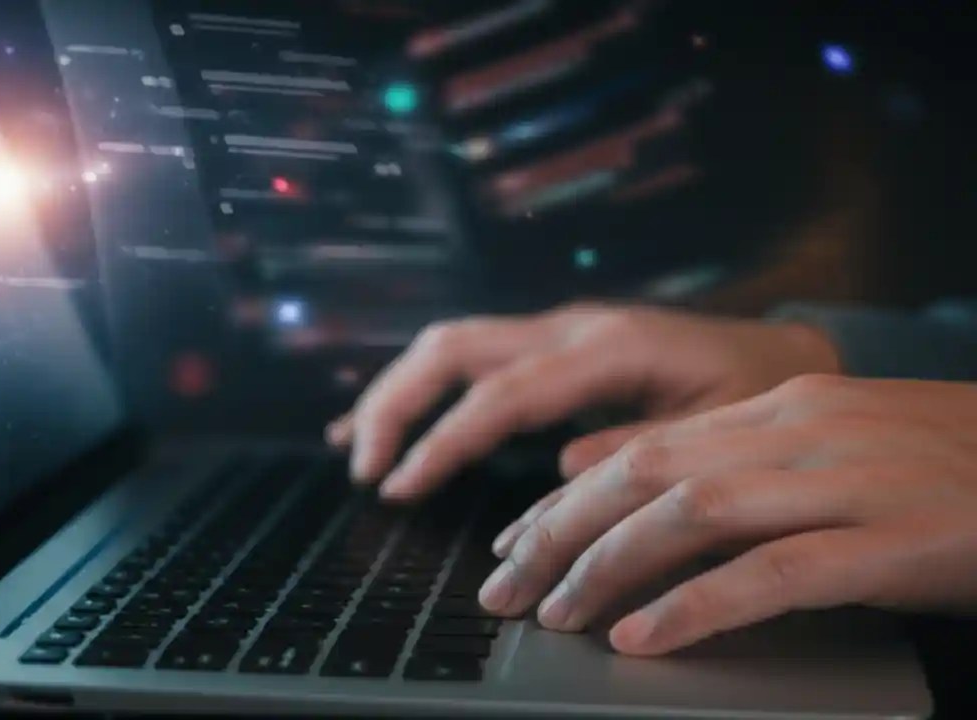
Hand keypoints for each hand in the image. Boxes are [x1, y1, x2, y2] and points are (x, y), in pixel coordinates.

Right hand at [328, 304, 839, 498]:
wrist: (787, 356)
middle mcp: (571, 328)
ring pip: (450, 347)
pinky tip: (385, 423)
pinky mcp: (552, 349)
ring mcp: (558, 332)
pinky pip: (471, 360)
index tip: (400, 488)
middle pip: (453, 349)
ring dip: (397, 395)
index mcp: (609, 346)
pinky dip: (422, 392)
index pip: (501, 392)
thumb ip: (645, 450)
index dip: (443, 440)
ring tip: (357, 451)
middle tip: (368, 472)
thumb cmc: (762, 398)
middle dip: (397, 405)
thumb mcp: (723, 434)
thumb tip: (563, 474)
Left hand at [483, 376, 976, 655]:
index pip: (645, 447)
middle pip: (647, 474)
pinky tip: (642, 635)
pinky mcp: (893, 540)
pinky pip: (774, 573)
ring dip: (609, 566)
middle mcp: (802, 431)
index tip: (514, 538)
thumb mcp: (826, 447)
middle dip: (561, 531)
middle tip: (506, 584)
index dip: (566, 497)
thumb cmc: (944, 470)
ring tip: (555, 612)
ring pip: (693, 515)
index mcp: (784, 407)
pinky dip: (697, 605)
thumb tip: (618, 470)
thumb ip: (728, 457)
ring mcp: (849, 481)